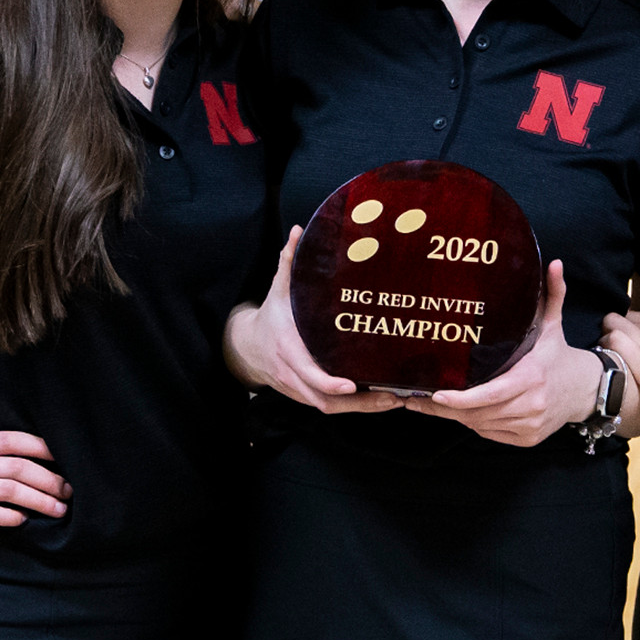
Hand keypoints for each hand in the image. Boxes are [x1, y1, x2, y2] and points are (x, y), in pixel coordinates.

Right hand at [0, 430, 72, 530]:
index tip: (62, 456)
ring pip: (9, 491)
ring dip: (38, 501)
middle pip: (18, 468)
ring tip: (58, 509)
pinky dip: (9, 517)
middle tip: (69, 490)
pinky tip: (24, 521)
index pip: (12, 441)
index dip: (40, 447)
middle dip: (49, 479)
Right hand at [222, 226, 401, 414]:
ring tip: (393, 401)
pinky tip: (379, 400)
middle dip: (359, 404)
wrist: (246, 348)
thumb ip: (289, 262)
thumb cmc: (270, 317)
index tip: (352, 384)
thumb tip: (298, 230)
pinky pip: (329, 406)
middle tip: (391, 398)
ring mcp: (298, 389)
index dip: (329, 382)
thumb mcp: (277, 289)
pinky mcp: (305, 395)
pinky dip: (354, 407)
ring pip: (329, 408)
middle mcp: (293, 374)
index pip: (308, 373)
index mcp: (289, 350)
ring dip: (362, 409)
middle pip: (325, 401)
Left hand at [406, 261, 598, 446]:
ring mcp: (529, 425)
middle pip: (479, 413)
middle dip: (446, 409)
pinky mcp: (527, 439)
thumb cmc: (559, 355)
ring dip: (457, 416)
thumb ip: (552, 294)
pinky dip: (475, 424)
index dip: (461, 399)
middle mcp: (531, 404)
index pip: (490, 394)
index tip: (437, 394)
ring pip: (481, 426)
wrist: (586, 390)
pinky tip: (461, 412)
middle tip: (415, 400)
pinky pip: (491, 434)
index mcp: (531, 377)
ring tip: (430, 405)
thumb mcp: (554, 324)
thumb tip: (553, 262)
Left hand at [600, 310, 639, 443]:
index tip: (625, 346)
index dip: (628, 331)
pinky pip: (612, 340)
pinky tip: (607, 364)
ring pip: (612, 323)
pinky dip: (604, 348)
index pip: (639, 316)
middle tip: (611, 353)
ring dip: (605, 339)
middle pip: (623, 316)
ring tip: (607, 359)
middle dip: (613, 331)